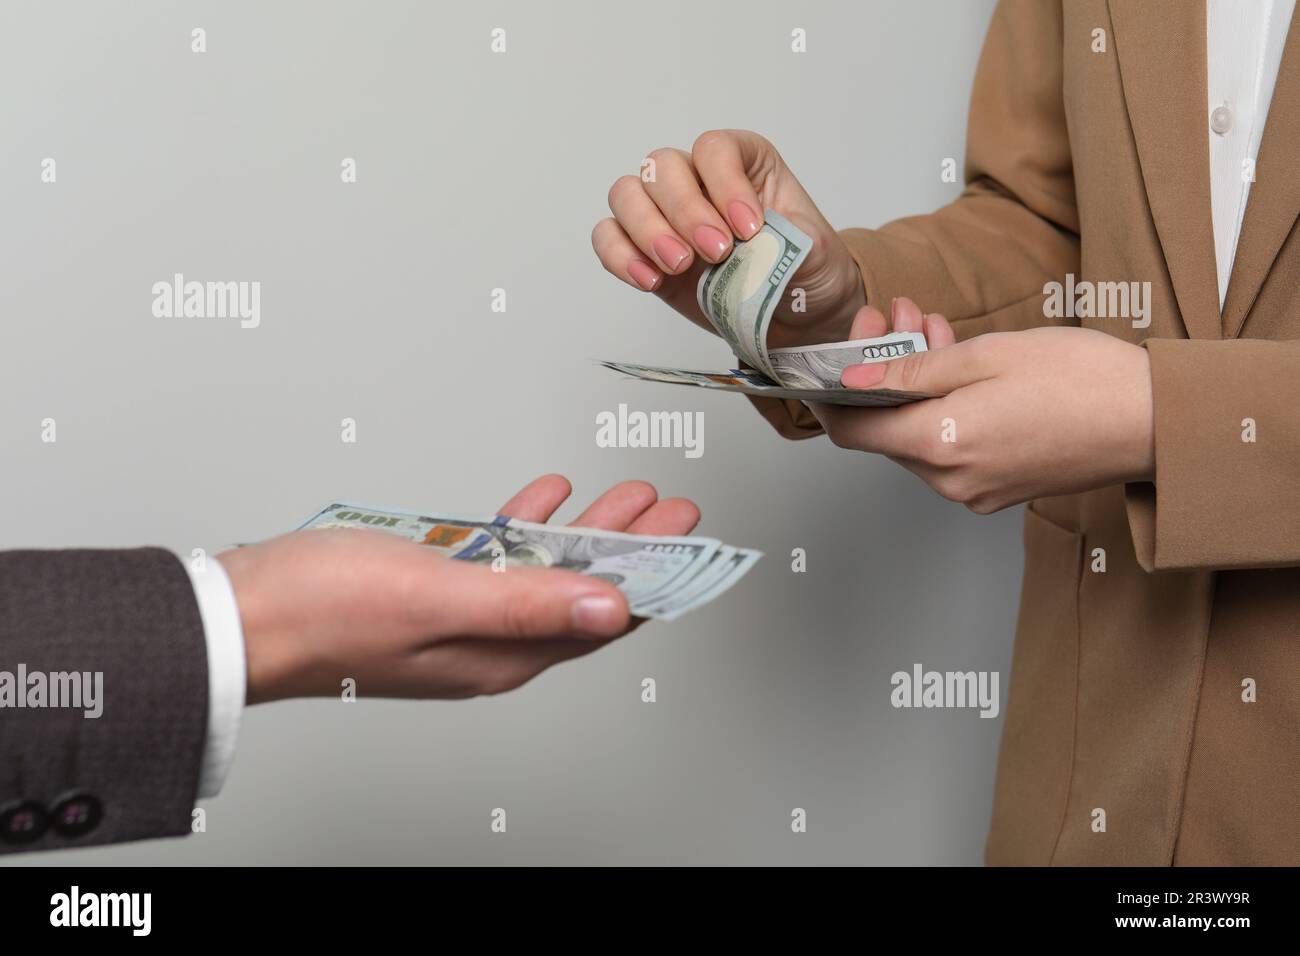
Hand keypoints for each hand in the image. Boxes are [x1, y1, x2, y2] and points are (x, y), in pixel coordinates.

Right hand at [219, 476, 699, 702]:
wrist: (242, 611)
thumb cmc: (325, 610)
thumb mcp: (438, 597)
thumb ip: (528, 602)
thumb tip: (612, 608)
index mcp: (501, 657)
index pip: (600, 622)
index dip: (652, 582)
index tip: (690, 545)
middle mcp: (488, 644)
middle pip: (582, 592)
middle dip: (632, 549)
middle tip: (673, 510)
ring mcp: (459, 616)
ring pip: (544, 571)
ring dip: (585, 533)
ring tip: (626, 497)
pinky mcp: (430, 589)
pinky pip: (497, 557)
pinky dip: (526, 526)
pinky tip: (544, 499)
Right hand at [592, 129, 865, 348]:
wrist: (795, 317)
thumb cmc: (804, 271)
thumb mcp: (812, 251)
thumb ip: (783, 241)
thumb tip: (750, 247)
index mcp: (744, 162)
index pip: (715, 149)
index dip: (725, 183)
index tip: (748, 229)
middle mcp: (698, 178)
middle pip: (662, 167)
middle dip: (684, 210)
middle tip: (715, 253)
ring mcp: (665, 214)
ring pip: (627, 195)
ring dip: (647, 230)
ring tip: (680, 267)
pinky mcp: (645, 252)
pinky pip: (609, 238)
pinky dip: (621, 257)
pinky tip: (650, 282)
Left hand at [807, 298, 1154, 513]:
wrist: (1155, 421)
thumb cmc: (1081, 381)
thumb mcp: (985, 356)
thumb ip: (911, 371)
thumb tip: (851, 379)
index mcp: (940, 446)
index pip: (851, 431)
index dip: (831, 394)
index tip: (830, 356)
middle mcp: (950, 480)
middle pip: (886, 427)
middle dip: (882, 368)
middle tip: (898, 313)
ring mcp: (975, 489)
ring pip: (919, 433)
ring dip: (916, 381)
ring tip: (934, 326)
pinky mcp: (998, 487)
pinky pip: (951, 445)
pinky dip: (944, 405)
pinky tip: (962, 364)